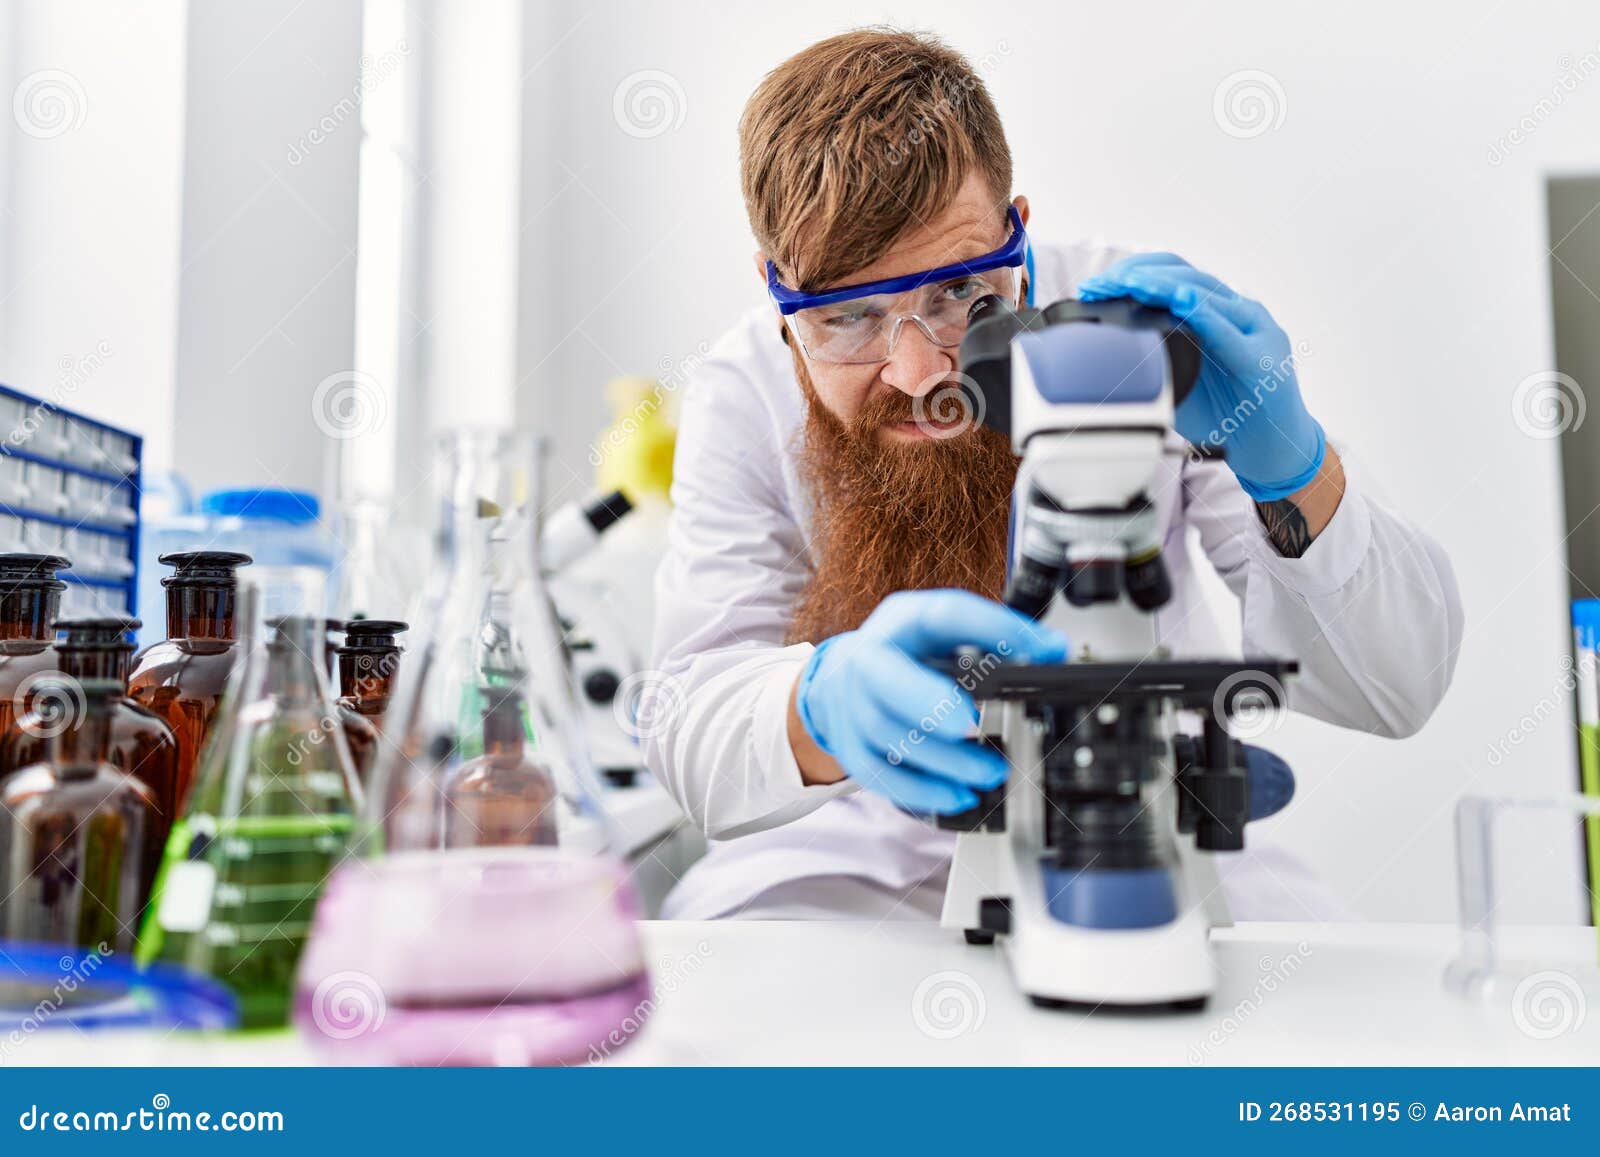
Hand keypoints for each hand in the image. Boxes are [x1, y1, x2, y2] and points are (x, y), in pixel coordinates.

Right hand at [794, 589, 1067, 814]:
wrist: (839, 679)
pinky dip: (921, 791)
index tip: (1044, 651)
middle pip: (888, 680)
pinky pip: (881, 776)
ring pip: (891, 737)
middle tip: (971, 722)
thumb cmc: (903, 652)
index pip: (946, 616)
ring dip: (945, 760)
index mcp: (902, 621)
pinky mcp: (852, 748)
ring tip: (992, 772)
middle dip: (928, 701)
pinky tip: (958, 796)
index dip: (995, 630)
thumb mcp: (944, 628)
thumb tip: (1052, 651)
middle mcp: (869, 659)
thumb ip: (993, 635)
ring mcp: (853, 707)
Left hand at [1077, 253, 1324, 501]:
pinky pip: (1230, 330)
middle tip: (1102, 285)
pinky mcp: (1263, 357)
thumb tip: (1104, 358)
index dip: (1133, 273)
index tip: (1093, 286)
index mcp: (1213, 314)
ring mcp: (1254, 330)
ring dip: (1165, 287)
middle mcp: (1235, 313)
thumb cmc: (1224, 412)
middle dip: (1139, 276)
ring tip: (1133, 284)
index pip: (1172, 276)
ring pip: (1207, 293)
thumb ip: (1152, 362)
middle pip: (1186, 275)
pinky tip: (1181, 304)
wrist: (1270, 448)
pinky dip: (1203, 315)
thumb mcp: (1176, 382)